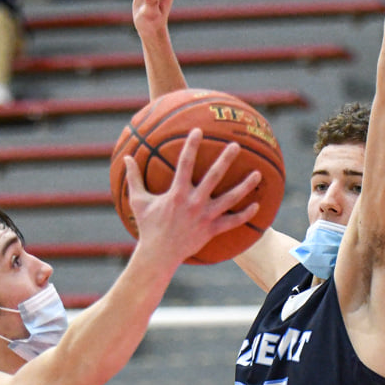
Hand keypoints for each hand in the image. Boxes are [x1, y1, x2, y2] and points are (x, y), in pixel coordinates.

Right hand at [120, 128, 260, 265]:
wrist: (158, 254)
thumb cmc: (148, 227)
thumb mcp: (138, 201)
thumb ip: (134, 178)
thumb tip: (125, 158)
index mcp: (177, 193)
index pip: (185, 163)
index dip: (191, 145)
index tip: (198, 130)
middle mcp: (194, 202)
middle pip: (214, 176)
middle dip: (225, 159)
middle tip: (236, 145)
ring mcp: (205, 216)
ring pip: (230, 199)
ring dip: (245, 186)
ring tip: (258, 173)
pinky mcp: (212, 230)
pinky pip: (232, 222)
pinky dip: (245, 214)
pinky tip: (257, 205)